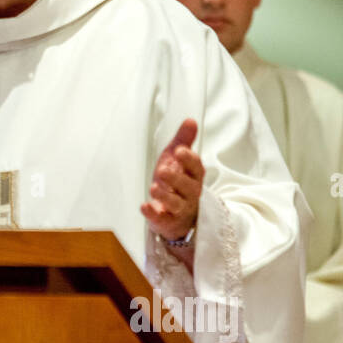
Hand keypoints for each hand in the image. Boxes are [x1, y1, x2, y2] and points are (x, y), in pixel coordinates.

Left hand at [141, 118, 203, 242]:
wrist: (175, 213)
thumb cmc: (176, 183)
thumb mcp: (177, 160)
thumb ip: (183, 141)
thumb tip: (190, 120)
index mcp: (194, 177)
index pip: (197, 168)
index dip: (189, 160)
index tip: (179, 150)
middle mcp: (190, 194)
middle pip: (188, 187)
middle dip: (176, 178)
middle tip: (162, 170)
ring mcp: (180, 209)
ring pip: (177, 204)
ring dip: (166, 196)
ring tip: (154, 187)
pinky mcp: (168, 222)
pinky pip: (162, 220)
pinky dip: (153, 214)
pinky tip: (144, 207)